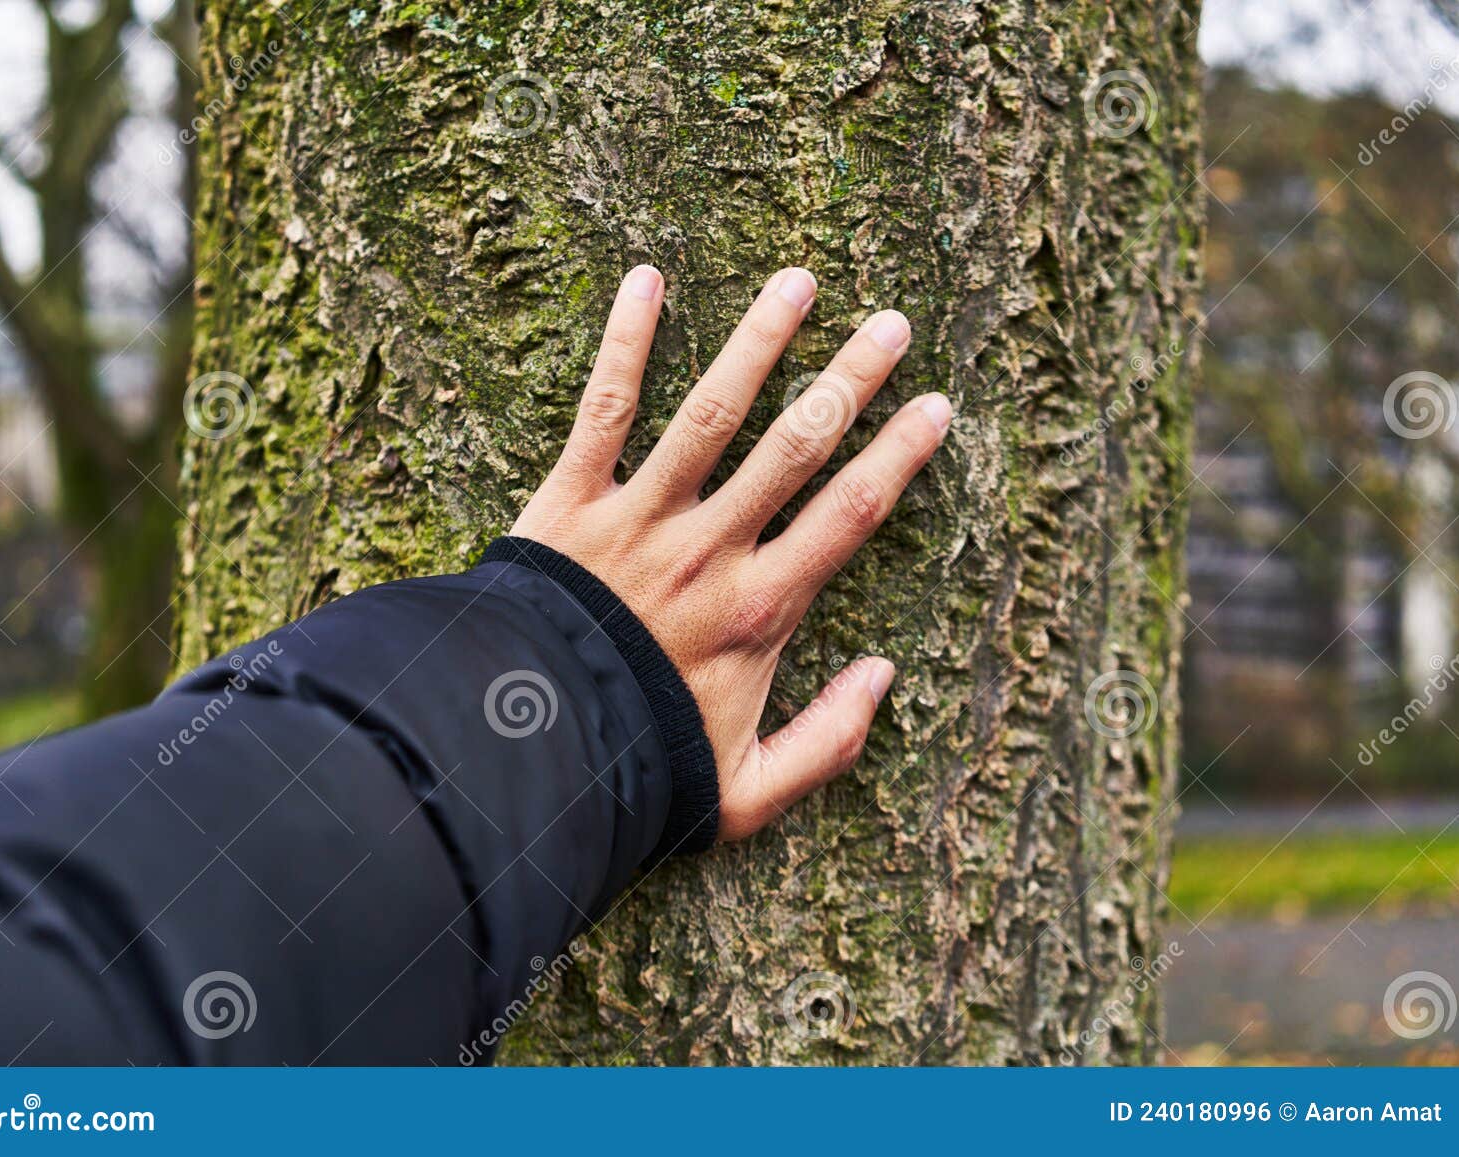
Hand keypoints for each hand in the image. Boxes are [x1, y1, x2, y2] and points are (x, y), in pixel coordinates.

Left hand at [511, 265, 950, 839]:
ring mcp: (640, 516)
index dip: (900, 457)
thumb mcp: (747, 792)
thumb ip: (828, 743)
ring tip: (798, 282)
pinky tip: (645, 280)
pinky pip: (604, 410)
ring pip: (711, 413)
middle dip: (850, 382)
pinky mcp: (571, 500)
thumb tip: (885, 676)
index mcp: (760, 609)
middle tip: (891, 325)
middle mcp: (709, 548)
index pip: (849, 514)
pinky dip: (623, 343)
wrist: (522, 752)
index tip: (936, 408)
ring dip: (757, 343)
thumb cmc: (638, 768)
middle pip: (796, 447)